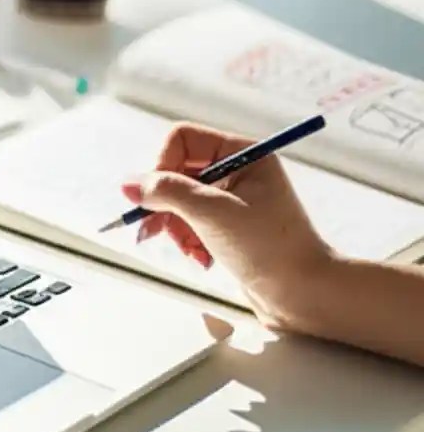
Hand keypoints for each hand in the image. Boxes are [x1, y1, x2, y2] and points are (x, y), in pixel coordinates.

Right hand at [122, 123, 335, 326]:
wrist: (303, 292)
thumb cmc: (269, 247)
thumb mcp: (213, 213)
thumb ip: (168, 192)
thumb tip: (128, 185)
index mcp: (242, 153)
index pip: (182, 139)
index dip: (161, 165)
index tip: (153, 198)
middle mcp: (237, 170)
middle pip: (176, 171)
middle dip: (165, 204)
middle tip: (153, 231)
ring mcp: (232, 198)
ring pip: (177, 200)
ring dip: (175, 227)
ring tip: (190, 251)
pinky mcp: (227, 225)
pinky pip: (189, 222)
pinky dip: (187, 240)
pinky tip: (201, 258)